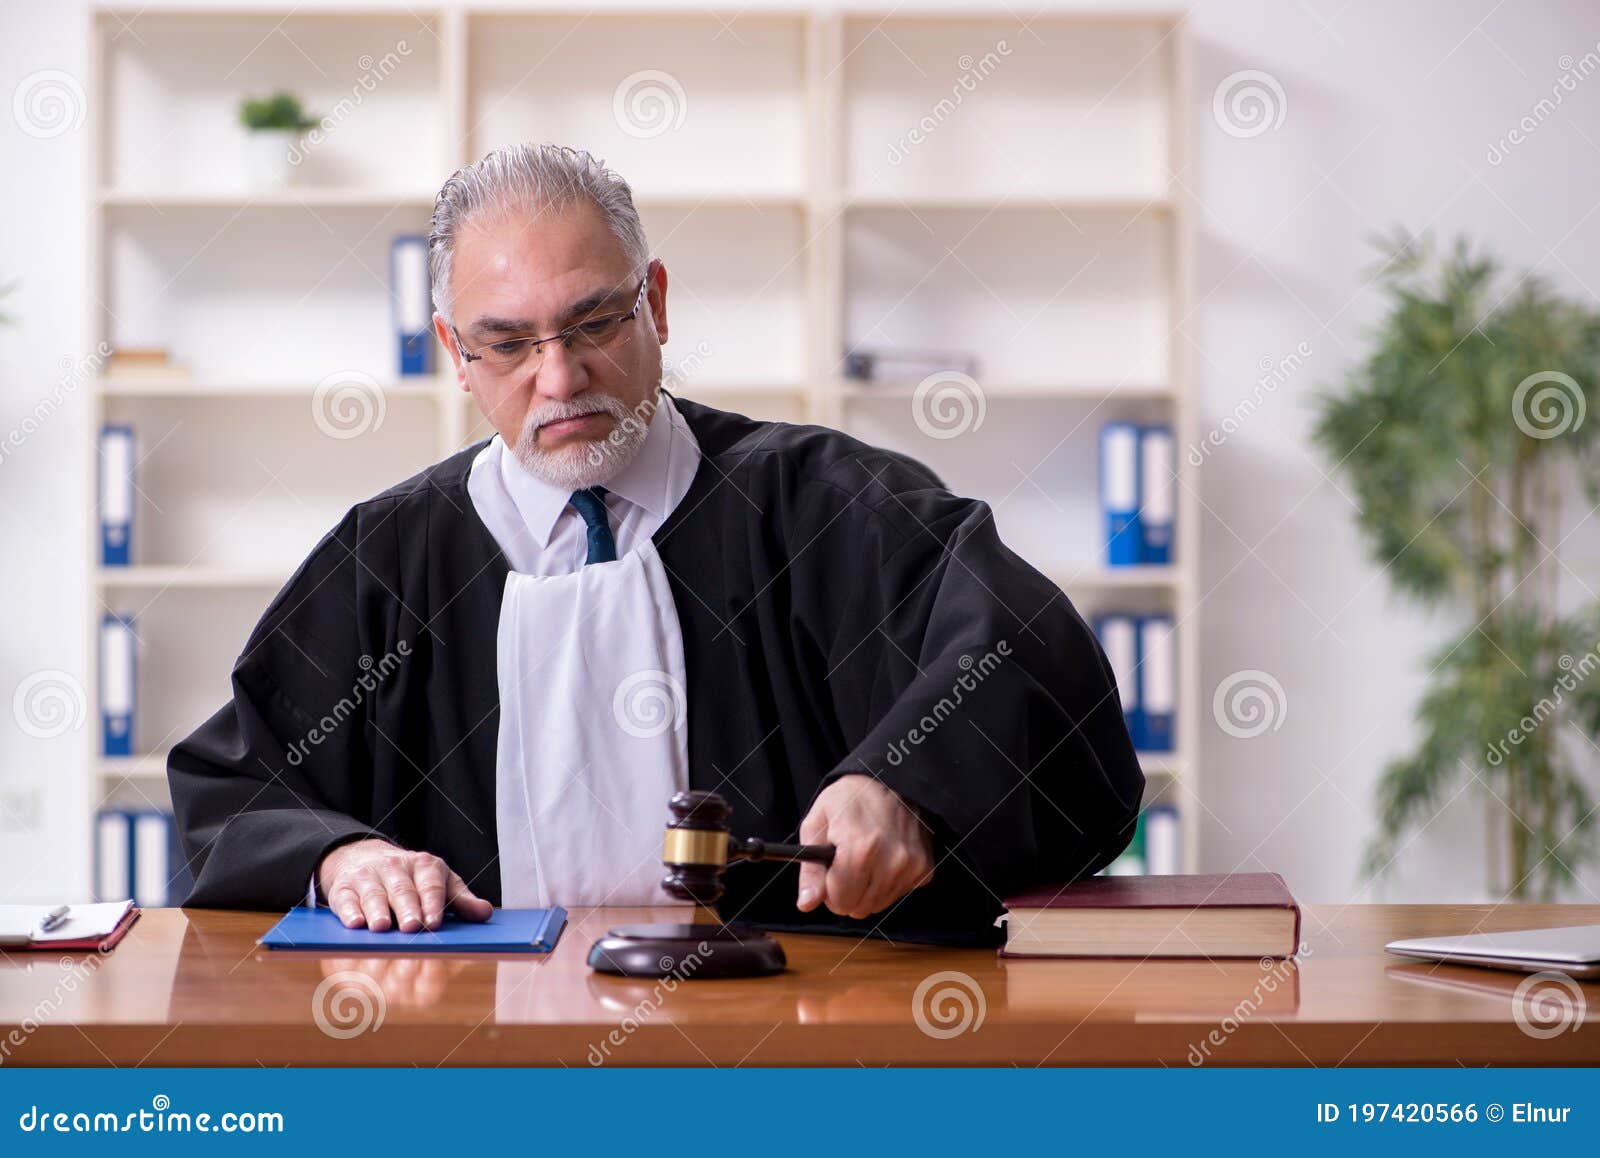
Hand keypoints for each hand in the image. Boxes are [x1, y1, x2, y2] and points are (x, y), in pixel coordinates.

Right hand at [317, 838, 493, 931]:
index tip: (435, 923)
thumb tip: (485, 913)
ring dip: (378, 911)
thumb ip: (460, 899)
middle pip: (403, 890)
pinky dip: (350, 911)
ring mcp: (368, 875)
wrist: (364, 857)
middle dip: (408, 909)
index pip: (431, 885)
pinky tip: (355, 924)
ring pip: (374, 894)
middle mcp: (396, 867)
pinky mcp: (344, 887)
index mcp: (425, 865)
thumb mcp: (440, 881)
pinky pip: (346, 899)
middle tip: (413, 928)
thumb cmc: (411, 878)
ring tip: (382, 927)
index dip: (433, 904)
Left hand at [795, 775, 934, 919]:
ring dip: (867, 889)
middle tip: (845, 866)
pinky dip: (887, 882)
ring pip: (878, 905)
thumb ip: (810, 869)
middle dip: (847, 892)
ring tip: (866, 858)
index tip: (829, 875)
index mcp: (859, 848)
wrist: (893, 777)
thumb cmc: (851, 797)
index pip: (840, 901)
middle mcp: (891, 860)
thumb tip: (807, 904)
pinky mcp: (924, 868)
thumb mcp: (817, 823)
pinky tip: (884, 857)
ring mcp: (911, 866)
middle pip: (859, 908)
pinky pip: (897, 893)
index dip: (828, 891)